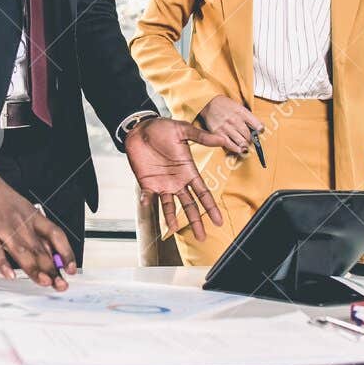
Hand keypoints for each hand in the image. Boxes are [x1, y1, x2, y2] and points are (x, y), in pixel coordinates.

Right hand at [0, 157, 76, 288]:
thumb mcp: (23, 208)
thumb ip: (35, 231)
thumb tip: (50, 252)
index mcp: (32, 216)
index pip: (55, 235)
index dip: (66, 253)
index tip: (71, 269)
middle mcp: (20, 222)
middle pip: (40, 248)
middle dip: (52, 269)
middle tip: (60, 286)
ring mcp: (2, 227)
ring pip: (21, 251)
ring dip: (34, 269)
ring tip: (44, 282)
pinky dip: (3, 263)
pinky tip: (10, 274)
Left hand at [124, 117, 233, 241]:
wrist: (141, 128)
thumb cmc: (163, 128)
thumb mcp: (184, 131)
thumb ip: (201, 137)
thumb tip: (222, 138)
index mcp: (189, 171)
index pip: (203, 193)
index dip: (210, 207)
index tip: (218, 221)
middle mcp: (177, 181)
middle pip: (190, 206)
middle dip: (196, 221)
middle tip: (202, 237)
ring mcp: (162, 184)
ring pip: (170, 206)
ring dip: (172, 218)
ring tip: (174, 229)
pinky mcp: (147, 182)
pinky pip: (148, 196)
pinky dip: (147, 201)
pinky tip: (147, 205)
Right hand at [198, 95, 263, 156]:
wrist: (208, 103)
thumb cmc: (225, 105)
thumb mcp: (239, 106)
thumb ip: (248, 117)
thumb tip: (258, 128)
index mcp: (242, 112)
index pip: (257, 125)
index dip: (260, 130)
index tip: (259, 132)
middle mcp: (235, 120)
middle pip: (249, 136)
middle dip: (251, 140)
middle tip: (250, 140)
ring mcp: (226, 127)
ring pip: (241, 142)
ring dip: (245, 145)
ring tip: (245, 145)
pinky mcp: (218, 134)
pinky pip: (230, 145)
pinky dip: (236, 149)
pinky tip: (239, 149)